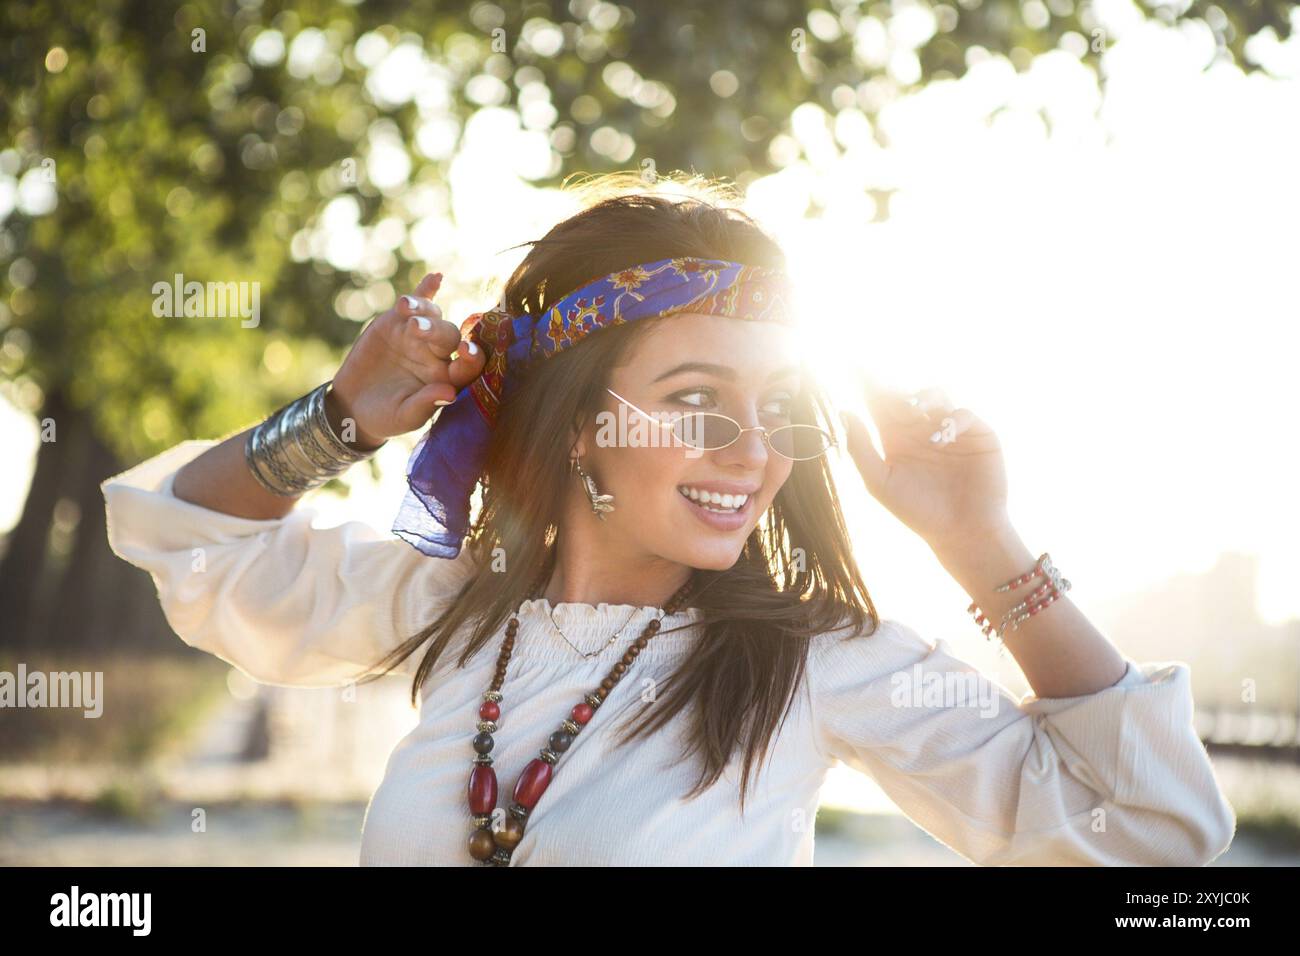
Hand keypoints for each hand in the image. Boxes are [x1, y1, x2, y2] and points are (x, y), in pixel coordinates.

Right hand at [327, 272, 486, 445]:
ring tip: (406, 307)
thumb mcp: (403, 416)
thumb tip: (450, 394)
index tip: (467, 351)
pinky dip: (425, 290)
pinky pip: (415, 303)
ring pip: (431, 316)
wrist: (354, 405)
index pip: (467, 366)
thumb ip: (426, 405)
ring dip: (423, 309)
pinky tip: (436, 277)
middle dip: (435, 330)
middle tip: (416, 330)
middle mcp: (439, 354)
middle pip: (447, 336)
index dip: (471, 357)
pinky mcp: (397, 322)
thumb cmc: (386, 416)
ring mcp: (418, 335)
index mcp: (448, 378)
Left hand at [839, 379, 1010, 549]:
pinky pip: (964, 414)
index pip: (879, 405)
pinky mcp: (977, 435)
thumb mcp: (880, 482)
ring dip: (923, 397)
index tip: (853, 365)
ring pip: (936, 396)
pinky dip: (952, 418)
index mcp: (896, 438)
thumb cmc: (918, 511)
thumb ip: (861, 448)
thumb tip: (844, 411)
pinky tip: (940, 436)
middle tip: (878, 376)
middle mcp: (921, 429)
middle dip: (892, 385)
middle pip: (905, 395)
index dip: (868, 385)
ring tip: (912, 407)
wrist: (961, 532)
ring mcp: (950, 430)